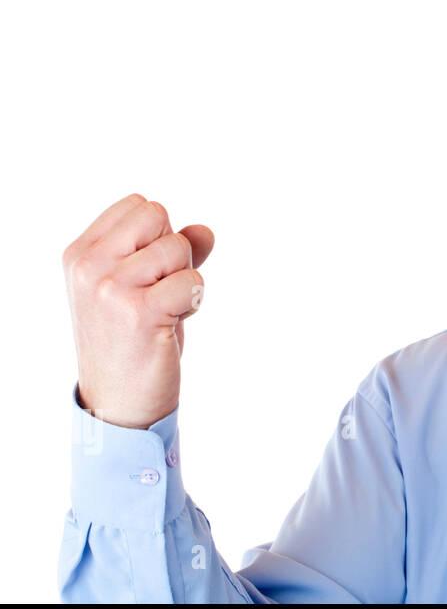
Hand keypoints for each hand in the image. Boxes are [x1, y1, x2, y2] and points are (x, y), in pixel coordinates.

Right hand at [63, 194, 214, 428]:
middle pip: (159, 216)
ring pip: (179, 248)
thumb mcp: (144, 287)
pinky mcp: (139, 311)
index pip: (139, 205)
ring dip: (183, 282)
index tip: (145, 275)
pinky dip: (193, 301)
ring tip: (160, 313)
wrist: (118, 403)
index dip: (158, 236)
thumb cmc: (134, 341)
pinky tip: (169, 325)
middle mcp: (88, 266)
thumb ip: (172, 252)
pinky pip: (192, 281)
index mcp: (80, 254)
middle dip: (173, 253)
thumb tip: (205, 231)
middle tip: (156, 293)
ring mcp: (109, 288)